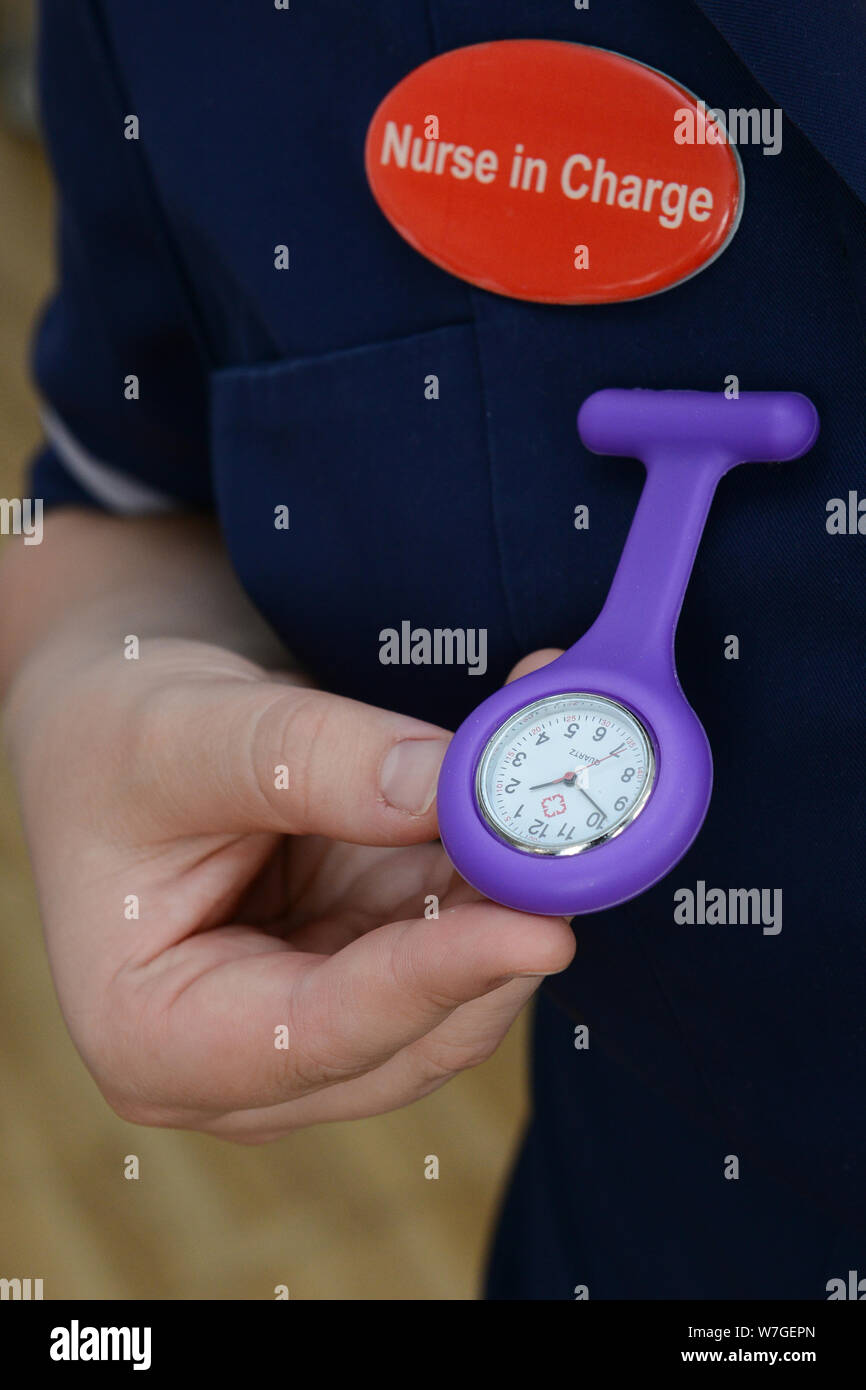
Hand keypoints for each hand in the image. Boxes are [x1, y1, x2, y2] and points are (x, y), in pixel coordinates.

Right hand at [5, 637, 574, 1141]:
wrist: (124, 723)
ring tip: (549, 782)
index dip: (435, 981)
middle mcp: (243, 1062)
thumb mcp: (182, 734)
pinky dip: (501, 873)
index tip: (541, 926)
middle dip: (496, 934)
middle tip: (572, 837)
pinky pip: (461, 940)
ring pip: (455, 994)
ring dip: (512, 895)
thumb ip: (308, 763)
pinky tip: (521, 787)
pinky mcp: (369, 971)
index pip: (315, 1036)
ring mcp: (315, 1024)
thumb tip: (450, 789)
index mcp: (153, 1036)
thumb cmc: (113, 737)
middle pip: (406, 1034)